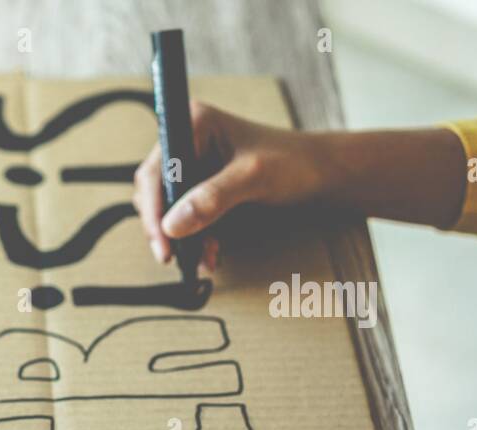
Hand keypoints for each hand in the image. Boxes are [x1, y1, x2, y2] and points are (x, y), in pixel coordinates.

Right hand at [132, 102, 326, 271]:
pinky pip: (184, 216)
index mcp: (195, 124)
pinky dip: (193, 237)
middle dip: (165, 226)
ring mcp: (195, 164)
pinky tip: (209, 252)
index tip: (162, 240)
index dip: (154, 208)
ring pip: (168, 207)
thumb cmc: (295, 163)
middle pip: (155, 190)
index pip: (156, 170)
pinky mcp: (203, 185)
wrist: (322, 174)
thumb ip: (212, 198)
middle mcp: (189, 141)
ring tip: (200, 258)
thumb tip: (172, 226)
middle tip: (173, 257)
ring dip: (180, 237)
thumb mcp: (253, 177)